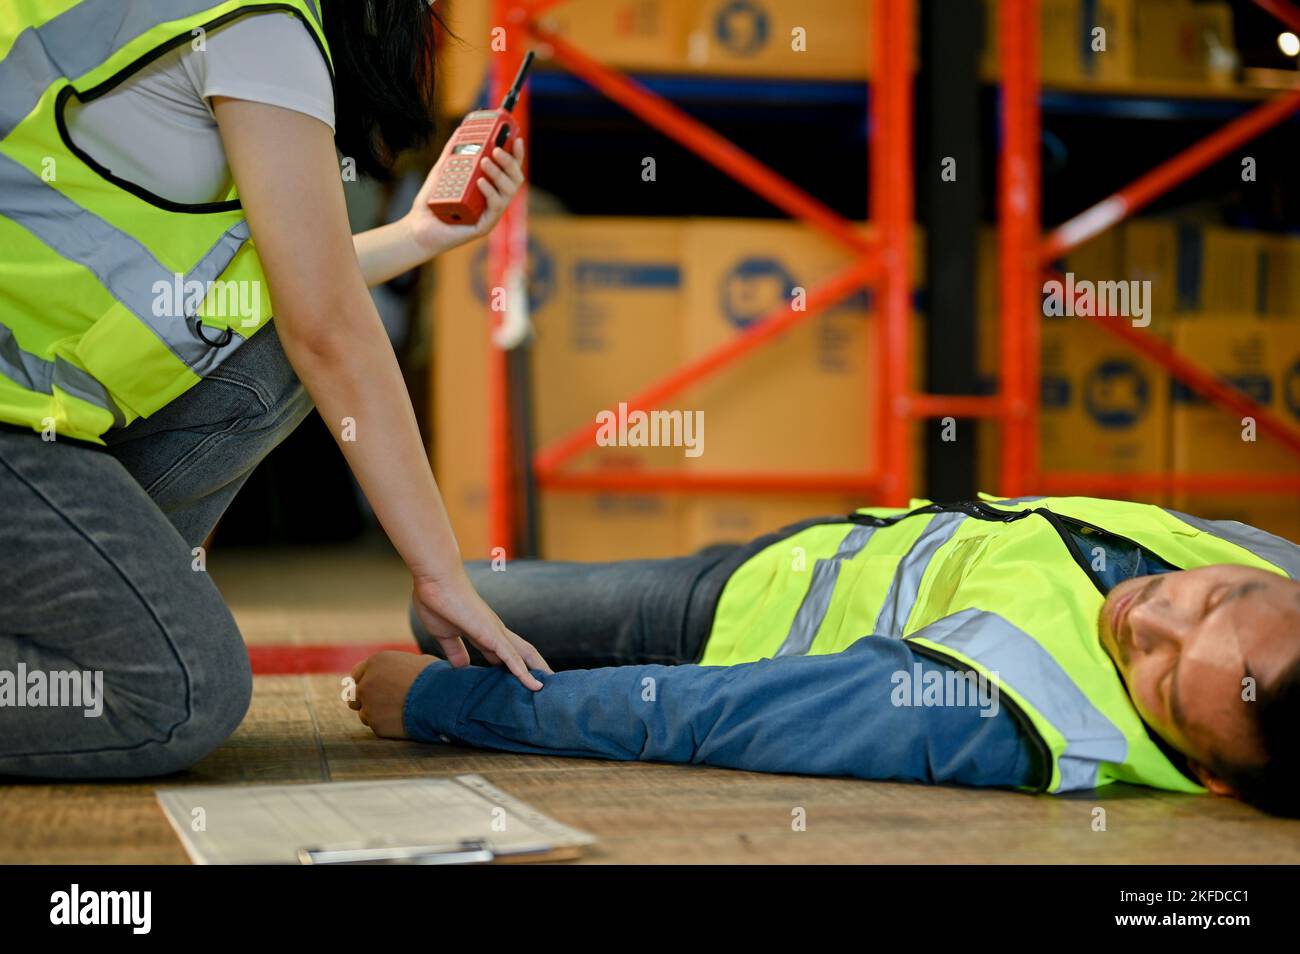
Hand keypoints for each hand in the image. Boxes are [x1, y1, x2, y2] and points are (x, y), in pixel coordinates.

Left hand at [349, 650, 439, 738]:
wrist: (443, 699)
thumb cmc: (435, 677)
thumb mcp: (414, 661)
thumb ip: (396, 668)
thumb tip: (398, 673)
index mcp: (376, 662)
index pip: (357, 674)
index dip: (367, 681)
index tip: (375, 688)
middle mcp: (366, 683)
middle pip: (354, 695)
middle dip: (366, 699)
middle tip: (382, 703)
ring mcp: (369, 705)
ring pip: (364, 713)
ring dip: (376, 714)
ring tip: (398, 713)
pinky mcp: (376, 725)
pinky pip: (376, 726)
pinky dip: (387, 726)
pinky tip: (402, 721)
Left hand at [405, 137, 526, 255]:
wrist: (417, 227)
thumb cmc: (431, 203)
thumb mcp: (442, 172)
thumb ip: (452, 153)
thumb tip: (460, 131)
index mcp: (489, 188)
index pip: (509, 170)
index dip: (516, 155)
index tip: (516, 138)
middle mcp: (493, 201)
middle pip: (515, 180)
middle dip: (510, 163)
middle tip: (496, 150)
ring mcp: (490, 215)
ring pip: (508, 193)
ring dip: (499, 174)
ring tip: (484, 162)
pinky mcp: (483, 227)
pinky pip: (495, 208)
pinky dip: (490, 192)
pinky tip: (481, 182)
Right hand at [410, 568, 551, 690]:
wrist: (435, 580)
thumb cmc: (437, 601)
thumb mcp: (444, 634)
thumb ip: (454, 649)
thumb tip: (461, 666)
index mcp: (483, 633)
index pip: (504, 655)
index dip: (513, 670)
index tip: (520, 686)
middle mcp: (495, 632)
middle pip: (522, 654)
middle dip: (534, 670)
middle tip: (545, 689)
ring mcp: (495, 632)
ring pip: (524, 655)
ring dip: (537, 672)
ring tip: (549, 691)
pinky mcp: (491, 634)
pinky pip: (512, 657)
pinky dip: (524, 672)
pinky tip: (534, 686)